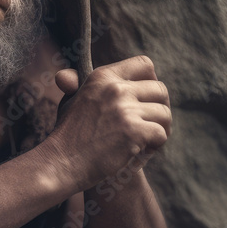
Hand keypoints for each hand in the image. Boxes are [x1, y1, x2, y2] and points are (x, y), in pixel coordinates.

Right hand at [48, 55, 171, 191]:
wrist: (62, 163)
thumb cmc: (68, 134)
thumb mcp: (69, 101)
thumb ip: (78, 85)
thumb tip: (64, 76)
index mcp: (102, 76)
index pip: (144, 64)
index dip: (150, 81)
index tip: (143, 98)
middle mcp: (115, 88)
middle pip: (160, 90)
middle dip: (158, 108)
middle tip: (146, 124)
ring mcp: (125, 110)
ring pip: (164, 113)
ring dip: (158, 129)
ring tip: (142, 140)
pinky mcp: (134, 131)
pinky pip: (161, 134)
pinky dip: (154, 146)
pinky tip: (137, 151)